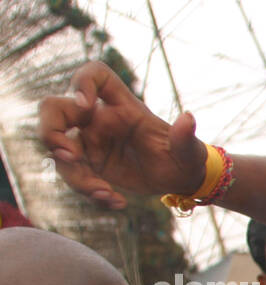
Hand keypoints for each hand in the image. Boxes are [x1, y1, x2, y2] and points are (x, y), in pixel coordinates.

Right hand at [37, 61, 208, 208]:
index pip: (95, 75)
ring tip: (106, 194)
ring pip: (60, 152)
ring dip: (76, 176)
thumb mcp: (189, 150)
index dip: (82, 82)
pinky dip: (91, 193)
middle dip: (49, 130)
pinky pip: (75, 177)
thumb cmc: (184, 155)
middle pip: (54, 109)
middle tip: (68, 156)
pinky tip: (116, 202)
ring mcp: (90, 143)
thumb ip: (185, 137)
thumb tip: (188, 119)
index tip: (85, 104)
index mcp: (122, 106)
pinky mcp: (90, 166)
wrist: (179, 178)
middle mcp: (99, 120)